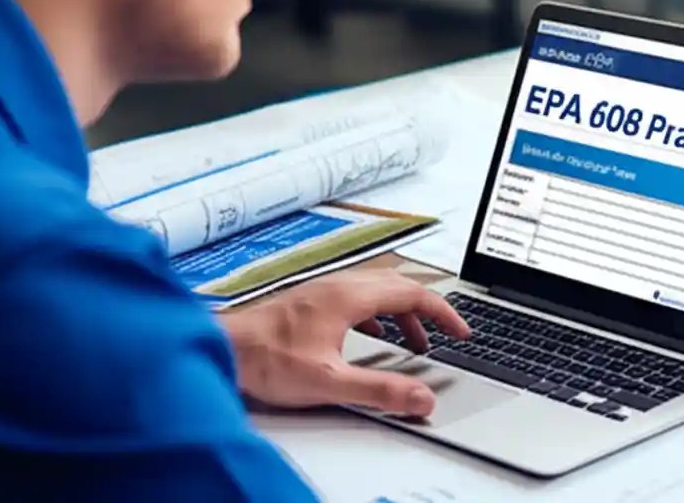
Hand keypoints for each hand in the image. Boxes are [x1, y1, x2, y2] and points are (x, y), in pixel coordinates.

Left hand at [218, 269, 470, 416]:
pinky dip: (379, 315)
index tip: (461, 331)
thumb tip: (421, 398)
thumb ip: (380, 390)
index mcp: (350, 296)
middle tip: (447, 334)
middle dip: (428, 311)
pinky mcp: (311, 303)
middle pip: (399, 286)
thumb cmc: (265, 359)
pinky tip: (373, 335)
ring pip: (378, 291)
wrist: (222, 348)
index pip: (413, 294)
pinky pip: (359, 298)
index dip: (443, 313)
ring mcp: (323, 292)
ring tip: (414, 342)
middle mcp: (339, 286)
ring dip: (402, 313)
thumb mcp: (330, 382)